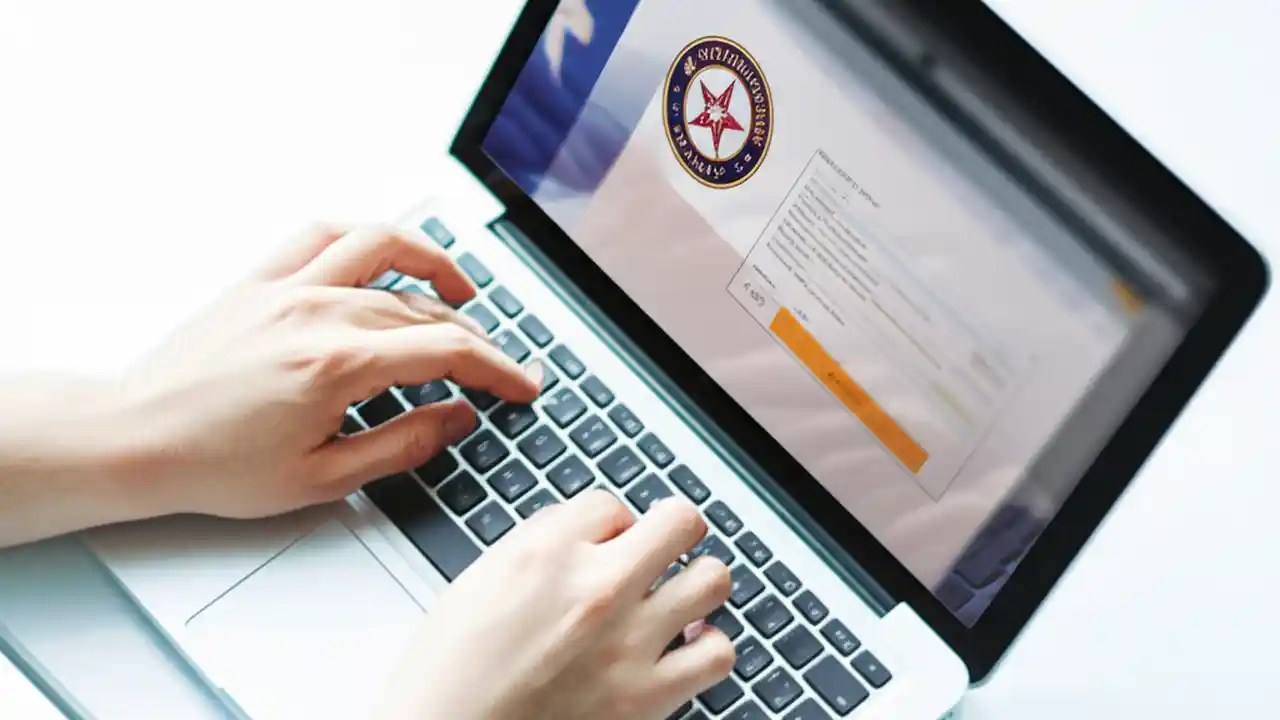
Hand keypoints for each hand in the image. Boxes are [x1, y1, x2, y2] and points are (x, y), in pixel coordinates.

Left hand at [113, 223, 541, 519]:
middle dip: (475, 338)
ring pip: (382, 249)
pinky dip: (365, 236)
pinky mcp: (260, 280)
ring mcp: (287, 287)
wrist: (135, 439)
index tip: (522, 385)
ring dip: (433, 261)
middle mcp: (317, 312)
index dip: (498, 368)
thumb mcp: (321, 479)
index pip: (447, 350)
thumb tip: (455, 418)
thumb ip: (402, 444)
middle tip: (497, 367)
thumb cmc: (214, 464)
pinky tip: (384, 253)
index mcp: (338, 364)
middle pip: (423, 308)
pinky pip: (322, 233)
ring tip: (461, 290)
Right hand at [379, 492, 734, 719]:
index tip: (603, 544)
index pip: (612, 503)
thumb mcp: (482, 578)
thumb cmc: (452, 671)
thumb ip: (543, 544)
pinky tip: (685, 647)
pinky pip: (718, 654)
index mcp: (546, 554)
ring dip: (697, 583)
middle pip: (680, 520)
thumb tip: (593, 528)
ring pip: (713, 579)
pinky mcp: (647, 698)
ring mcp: (628, 644)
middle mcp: (595, 590)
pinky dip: (708, 647)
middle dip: (672, 530)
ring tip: (679, 596)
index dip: (609, 524)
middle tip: (661, 548)